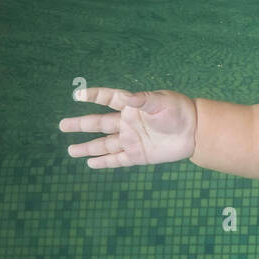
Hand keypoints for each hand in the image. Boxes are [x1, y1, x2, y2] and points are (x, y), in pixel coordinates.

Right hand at [59, 87, 196, 167]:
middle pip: (99, 123)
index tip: (77, 95)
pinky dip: (104, 162)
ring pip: (104, 144)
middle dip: (81, 125)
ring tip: (70, 150)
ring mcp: (132, 140)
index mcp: (132, 106)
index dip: (94, 95)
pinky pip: (117, 160)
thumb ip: (141, 100)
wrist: (196, 132)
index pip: (108, 99)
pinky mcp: (139, 155)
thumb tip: (122, 97)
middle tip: (61, 125)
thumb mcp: (160, 101)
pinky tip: (90, 163)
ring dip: (87, 148)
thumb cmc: (179, 111)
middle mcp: (128, 123)